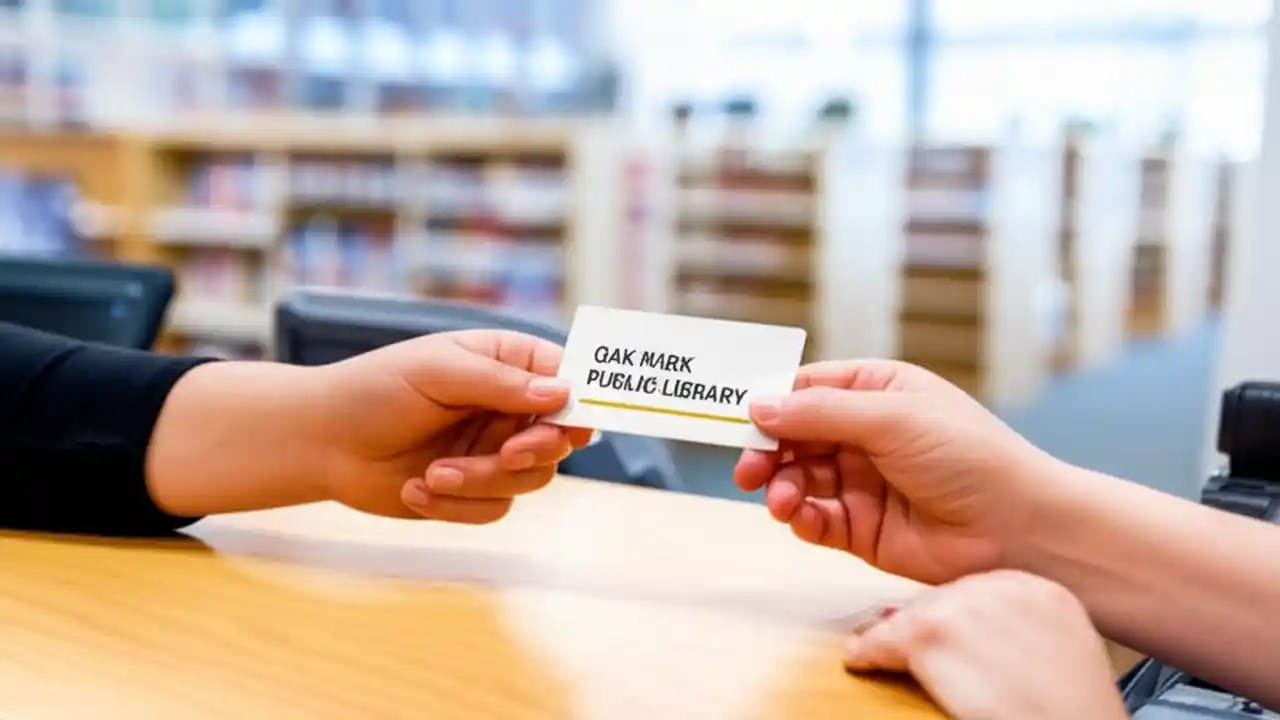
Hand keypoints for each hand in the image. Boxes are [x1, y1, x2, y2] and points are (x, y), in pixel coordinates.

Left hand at [316, 330, 591, 522]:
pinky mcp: (473, 491)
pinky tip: (416, 489)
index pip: (567, 379)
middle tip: (506, 453)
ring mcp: (493, 451)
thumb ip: (500, 383)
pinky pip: (494, 508)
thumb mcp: (438, 372)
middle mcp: (508, 408)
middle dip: (534, 449)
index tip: (573, 424)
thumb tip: (561, 394)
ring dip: (482, 481)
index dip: (579, 403)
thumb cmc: (376, 390)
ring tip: (434, 473)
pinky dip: (456, 505)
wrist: (322, 442)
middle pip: (560, 437)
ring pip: (530, 479)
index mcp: (507, 363)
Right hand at [734, 360, 1064, 582]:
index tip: (739, 418)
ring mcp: (863, 481)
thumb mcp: (892, 419)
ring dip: (781, 487)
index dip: (771, 401)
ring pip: (799, 478)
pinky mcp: (863, 528)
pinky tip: (801, 519)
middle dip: (768, 450)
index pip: (807, 388)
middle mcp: (866, 434)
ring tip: (782, 501)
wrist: (1019, 529)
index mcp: (878, 392)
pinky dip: (801, 519)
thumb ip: (821, 413)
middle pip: (794, 435)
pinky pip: (816, 518)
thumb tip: (758, 405)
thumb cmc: (970, 457)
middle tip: (751, 470)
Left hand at [845, 571, 1124, 719]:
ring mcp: (964, 606)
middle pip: (944, 598)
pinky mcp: (931, 632)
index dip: (955, 616)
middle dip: (922, 625)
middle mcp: (1002, 587)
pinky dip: (869, 652)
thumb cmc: (1067, 713)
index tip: (942, 632)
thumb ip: (1016, 634)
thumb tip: (964, 632)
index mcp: (1039, 591)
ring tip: (875, 651)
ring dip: (893, 638)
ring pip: (913, 616)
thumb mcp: (1056, 657)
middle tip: (903, 645)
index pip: (982, 592)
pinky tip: (859, 659)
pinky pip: (884, 639)